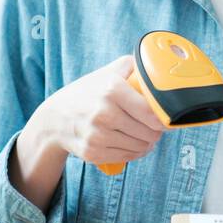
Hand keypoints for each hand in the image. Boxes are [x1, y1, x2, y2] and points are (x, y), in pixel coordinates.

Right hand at [39, 54, 166, 165]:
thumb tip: (156, 66)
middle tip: (155, 127)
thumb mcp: (106, 72)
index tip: (168, 119)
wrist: (54, 118)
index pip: (151, 113)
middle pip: (149, 132)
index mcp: (111, 90)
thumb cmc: (86, 93)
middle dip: (157, 131)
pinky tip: (134, 144)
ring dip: (147, 142)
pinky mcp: (92, 153)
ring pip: (140, 146)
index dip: (165, 119)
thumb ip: (132, 65)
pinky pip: (127, 157)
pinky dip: (135, 152)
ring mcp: (96, 135)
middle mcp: (103, 113)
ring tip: (145, 135)